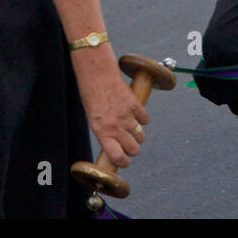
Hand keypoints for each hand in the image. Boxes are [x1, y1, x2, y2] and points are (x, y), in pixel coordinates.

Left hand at [71, 47, 148, 168]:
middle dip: (133, 149)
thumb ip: (105, 132)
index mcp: (102, 132)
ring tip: (131, 127)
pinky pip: (145, 119)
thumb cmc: (91, 95)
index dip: (123, 162)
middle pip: (134, 149)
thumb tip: (116, 143)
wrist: (98, 74)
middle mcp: (115, 126)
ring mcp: (127, 116)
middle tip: (129, 144)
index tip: (125, 161)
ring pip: (141, 136)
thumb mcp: (93, 118)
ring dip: (138, 135)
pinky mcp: (135, 105)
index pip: (117, 156)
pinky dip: (142, 118)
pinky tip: (135, 113)